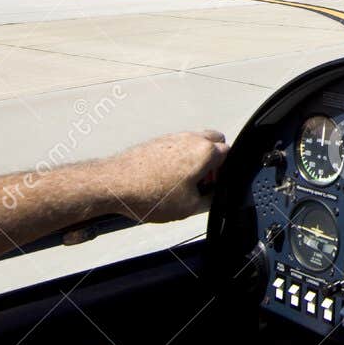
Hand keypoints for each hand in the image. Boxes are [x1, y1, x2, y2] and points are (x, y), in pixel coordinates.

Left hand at [98, 130, 228, 222]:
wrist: (114, 185)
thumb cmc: (149, 194)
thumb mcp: (189, 207)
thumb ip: (208, 199)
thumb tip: (212, 196)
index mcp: (204, 152)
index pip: (229, 152)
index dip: (225, 171)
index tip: (214, 185)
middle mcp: (190, 139)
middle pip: (214, 140)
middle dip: (215, 158)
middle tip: (205, 179)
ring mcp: (171, 138)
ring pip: (195, 141)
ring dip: (196, 157)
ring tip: (185, 181)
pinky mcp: (156, 142)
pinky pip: (176, 145)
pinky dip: (179, 157)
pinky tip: (168, 178)